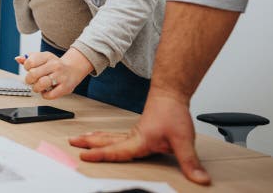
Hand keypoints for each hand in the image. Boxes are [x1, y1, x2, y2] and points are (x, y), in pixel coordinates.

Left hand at [16, 49, 92, 98]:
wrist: (74, 69)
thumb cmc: (55, 65)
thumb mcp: (43, 58)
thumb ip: (30, 58)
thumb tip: (18, 59)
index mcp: (47, 56)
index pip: (30, 62)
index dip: (26, 68)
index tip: (30, 70)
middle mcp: (54, 65)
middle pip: (33, 74)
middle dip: (29, 80)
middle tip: (32, 80)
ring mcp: (60, 76)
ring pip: (41, 84)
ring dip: (36, 88)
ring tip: (38, 87)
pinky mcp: (65, 87)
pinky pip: (50, 95)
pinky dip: (45, 95)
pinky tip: (46, 91)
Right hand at [68, 88, 210, 184]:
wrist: (170, 94)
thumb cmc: (173, 113)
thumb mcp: (183, 140)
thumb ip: (189, 161)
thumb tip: (200, 178)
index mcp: (139, 140)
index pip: (116, 151)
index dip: (100, 155)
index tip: (84, 157)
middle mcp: (133, 136)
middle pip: (106, 141)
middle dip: (88, 143)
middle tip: (72, 143)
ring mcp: (134, 132)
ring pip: (109, 136)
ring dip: (93, 138)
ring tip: (80, 139)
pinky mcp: (137, 129)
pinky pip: (116, 135)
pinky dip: (105, 136)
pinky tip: (103, 137)